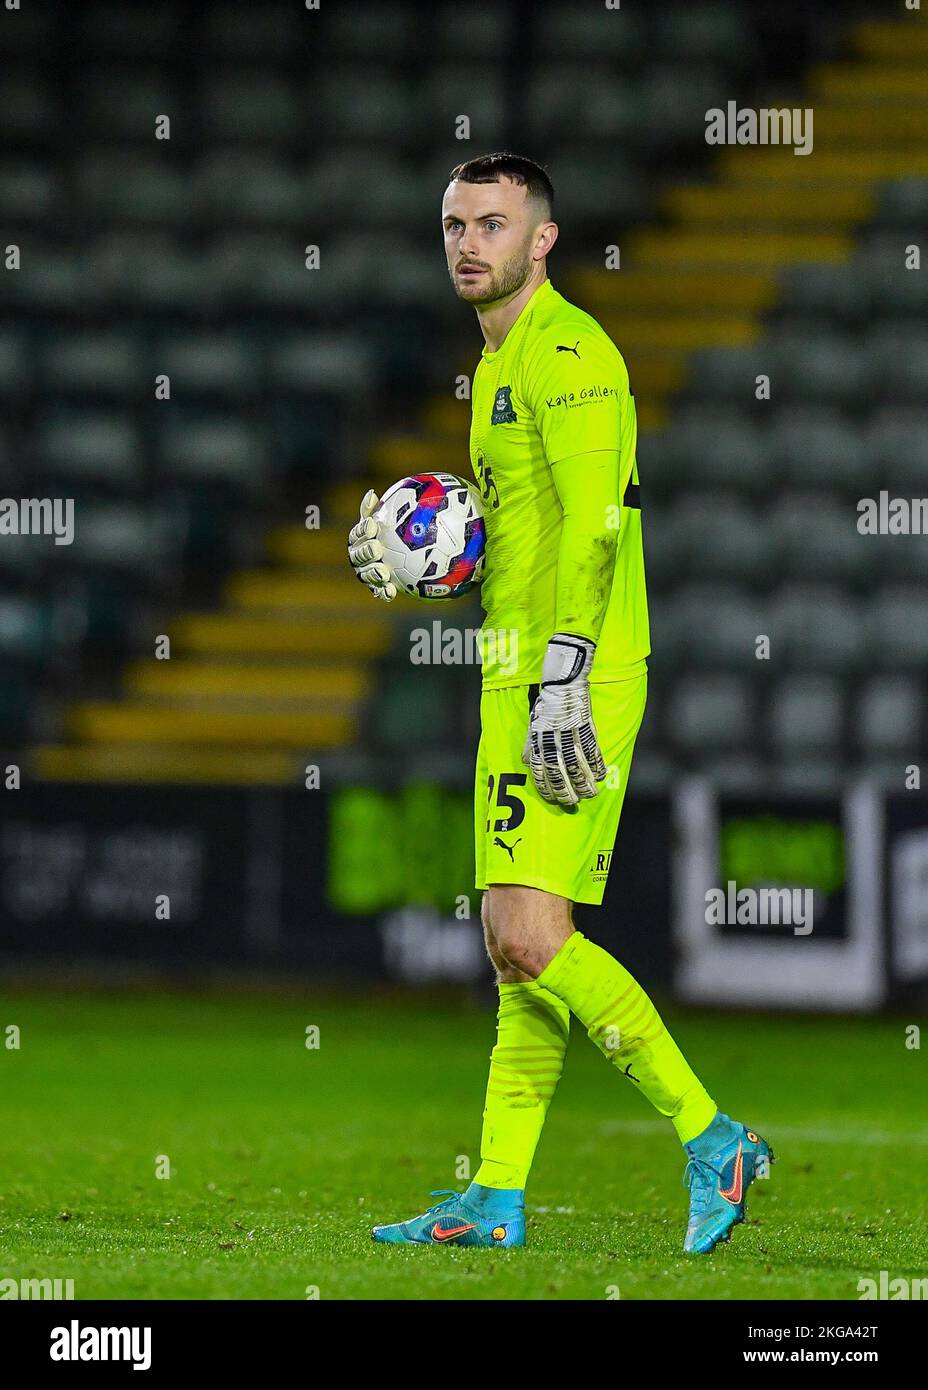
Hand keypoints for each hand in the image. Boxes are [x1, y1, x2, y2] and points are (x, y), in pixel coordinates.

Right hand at [347, 489, 396, 601]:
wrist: (411, 557)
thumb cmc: (396, 533)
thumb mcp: (388, 520)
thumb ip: (375, 510)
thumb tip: (371, 493)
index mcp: (359, 540)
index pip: (357, 534)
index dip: (363, 530)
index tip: (373, 526)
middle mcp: (359, 557)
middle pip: (358, 555)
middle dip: (365, 552)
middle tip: (377, 548)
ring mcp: (367, 574)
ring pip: (366, 575)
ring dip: (373, 574)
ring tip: (383, 573)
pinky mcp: (378, 588)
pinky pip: (379, 591)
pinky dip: (384, 592)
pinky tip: (392, 591)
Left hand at [522, 633, 606, 807]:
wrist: (564, 680)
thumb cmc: (547, 702)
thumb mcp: (533, 721)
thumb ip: (529, 743)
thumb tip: (524, 762)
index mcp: (537, 739)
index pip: (539, 770)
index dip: (546, 787)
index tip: (552, 799)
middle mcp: (552, 739)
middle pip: (558, 772)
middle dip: (565, 791)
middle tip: (572, 803)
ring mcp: (570, 734)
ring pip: (577, 766)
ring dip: (584, 783)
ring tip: (589, 794)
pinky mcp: (586, 728)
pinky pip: (593, 752)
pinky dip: (597, 766)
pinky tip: (600, 776)